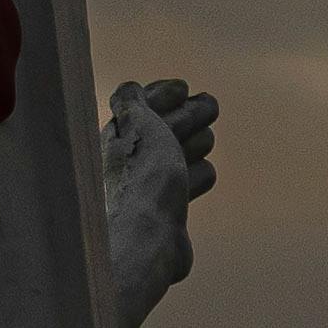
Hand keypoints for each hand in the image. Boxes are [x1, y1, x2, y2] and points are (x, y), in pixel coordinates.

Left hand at [105, 78, 220, 327]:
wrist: (148, 240)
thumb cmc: (142, 180)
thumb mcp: (138, 126)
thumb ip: (133, 103)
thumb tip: (129, 89)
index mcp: (118, 140)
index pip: (140, 108)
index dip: (162, 94)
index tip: (184, 87)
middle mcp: (130, 164)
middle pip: (162, 132)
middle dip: (186, 116)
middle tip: (209, 105)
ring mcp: (149, 190)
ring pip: (177, 158)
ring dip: (193, 143)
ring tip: (206, 136)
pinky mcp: (168, 214)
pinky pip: (186, 186)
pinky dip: (197, 175)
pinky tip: (206, 170)